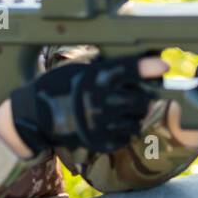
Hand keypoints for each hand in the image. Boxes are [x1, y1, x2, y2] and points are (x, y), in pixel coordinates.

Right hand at [9, 53, 161, 154]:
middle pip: (142, 99)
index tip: (163, 66)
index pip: (128, 70)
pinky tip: (115, 123)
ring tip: (124, 109)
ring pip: (137, 120)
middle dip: (145, 96)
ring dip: (136, 114)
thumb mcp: (80, 68)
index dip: (148, 67)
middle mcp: (100, 101)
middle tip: (142, 93)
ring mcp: (100, 123)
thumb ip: (106, 64)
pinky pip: (126, 136)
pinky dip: (125, 130)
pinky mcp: (99, 141)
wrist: (34, 115)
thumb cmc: (60, 85)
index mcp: (95, 78)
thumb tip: (138, 56)